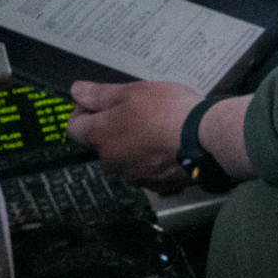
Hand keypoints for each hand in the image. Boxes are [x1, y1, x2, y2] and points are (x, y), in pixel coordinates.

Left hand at [66, 79, 195, 189]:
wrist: (204, 140)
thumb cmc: (166, 110)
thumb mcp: (132, 91)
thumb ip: (100, 94)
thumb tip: (75, 92)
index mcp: (101, 137)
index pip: (73, 127)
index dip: (84, 110)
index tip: (102, 100)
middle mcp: (111, 162)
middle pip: (100, 144)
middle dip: (111, 128)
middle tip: (136, 110)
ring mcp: (133, 177)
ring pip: (123, 158)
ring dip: (132, 145)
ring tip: (156, 128)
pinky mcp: (156, 186)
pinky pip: (145, 170)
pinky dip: (151, 159)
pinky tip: (168, 146)